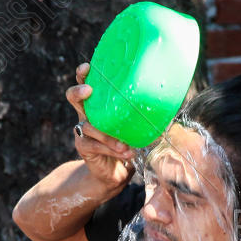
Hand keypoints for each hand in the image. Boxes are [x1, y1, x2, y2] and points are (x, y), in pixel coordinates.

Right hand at [66, 62, 138, 195]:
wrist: (115, 173)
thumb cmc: (128, 144)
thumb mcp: (135, 128)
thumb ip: (143, 117)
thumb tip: (167, 108)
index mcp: (99, 105)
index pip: (87, 83)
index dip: (83, 74)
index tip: (88, 67)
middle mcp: (86, 114)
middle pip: (74, 97)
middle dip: (79, 91)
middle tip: (89, 90)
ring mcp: (83, 131)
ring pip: (90, 126)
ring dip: (108, 135)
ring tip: (124, 145)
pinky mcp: (83, 147)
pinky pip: (95, 145)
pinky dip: (111, 148)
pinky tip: (124, 152)